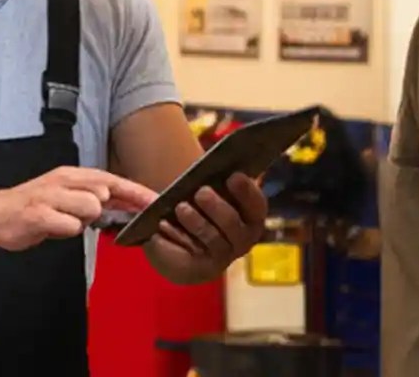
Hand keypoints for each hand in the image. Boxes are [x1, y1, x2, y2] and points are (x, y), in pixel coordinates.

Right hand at [0, 166, 158, 251]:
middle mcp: (62, 181)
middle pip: (104, 191)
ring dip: (81, 221)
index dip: (136, 191)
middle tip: (98, 218)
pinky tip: (51, 229)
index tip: (157, 201)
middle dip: (108, 208)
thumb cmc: (32, 208)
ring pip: (90, 208)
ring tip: (61, 222)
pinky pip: (69, 226)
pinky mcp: (39, 213)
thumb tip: (124, 205)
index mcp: (70, 175)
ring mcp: (50, 196)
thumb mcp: (65, 198)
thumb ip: (92, 199)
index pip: (112, 180)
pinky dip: (65, 231)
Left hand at [145, 173, 266, 283]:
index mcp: (249, 215)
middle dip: (219, 208)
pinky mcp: (201, 270)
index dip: (248, 191)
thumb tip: (229, 148)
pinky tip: (162, 227)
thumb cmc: (193, 202)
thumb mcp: (203, 183)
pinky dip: (175, 239)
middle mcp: (242, 238)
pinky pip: (190, 256)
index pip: (256, 205)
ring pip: (214, 240)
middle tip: (201, 191)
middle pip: (235, 225)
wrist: (174, 238)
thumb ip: (216, 171)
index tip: (234, 174)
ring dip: (197, 223)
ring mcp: (223, 256)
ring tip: (180, 207)